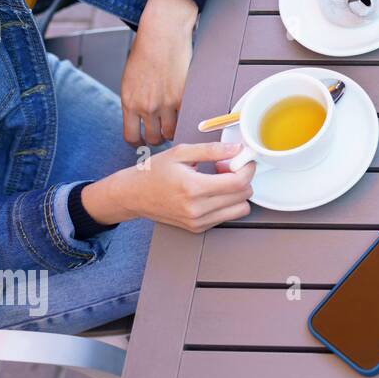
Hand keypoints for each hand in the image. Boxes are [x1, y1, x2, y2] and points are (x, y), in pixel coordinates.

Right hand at [80, 141, 254, 233]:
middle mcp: (196, 209)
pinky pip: (226, 216)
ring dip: (237, 194)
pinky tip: (211, 191)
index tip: (244, 160)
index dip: (247, 169)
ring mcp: (197, 222)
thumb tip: (237, 149)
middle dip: (243, 179)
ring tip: (219, 180)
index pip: (238, 183)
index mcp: (193, 188)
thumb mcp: (180, 152)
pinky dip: (227, 203)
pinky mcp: (197, 228)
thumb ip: (212, 150)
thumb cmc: (153, 172)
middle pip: (243, 197)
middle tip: (227, 168)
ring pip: (240, 210)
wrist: (131, 195)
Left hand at [121, 0, 198, 146]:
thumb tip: (141, 117)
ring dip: (173, 129)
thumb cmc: (145, 52)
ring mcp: (166, 104)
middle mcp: (147, 106)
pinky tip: (183, 110)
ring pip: (172, 132)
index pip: (131, 137)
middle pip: (153, 138)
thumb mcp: (130, 81)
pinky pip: (185, 118)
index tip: (143, 139)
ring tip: (174, 122)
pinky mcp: (184, 97)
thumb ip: (134, 102)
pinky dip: (185, 117)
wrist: (162, 34)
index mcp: (129, 102)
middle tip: (161, 131)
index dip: (138, 142)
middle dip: (157, 137)